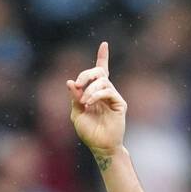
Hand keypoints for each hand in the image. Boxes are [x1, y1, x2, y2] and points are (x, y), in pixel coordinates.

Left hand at [67, 41, 125, 161]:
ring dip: (89, 89)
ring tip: (84, 102)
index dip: (103, 57)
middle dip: (86, 74)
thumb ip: (74, 98)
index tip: (104, 44)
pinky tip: (89, 103)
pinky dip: (96, 95)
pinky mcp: (119, 104)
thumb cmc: (89, 133)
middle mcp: (106, 92)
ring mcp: (113, 97)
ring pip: (102, 81)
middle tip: (77, 84)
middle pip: (99, 72)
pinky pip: (108, 91)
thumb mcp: (77, 113)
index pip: (101, 71)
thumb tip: (70, 82)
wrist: (100, 147)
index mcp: (96, 93)